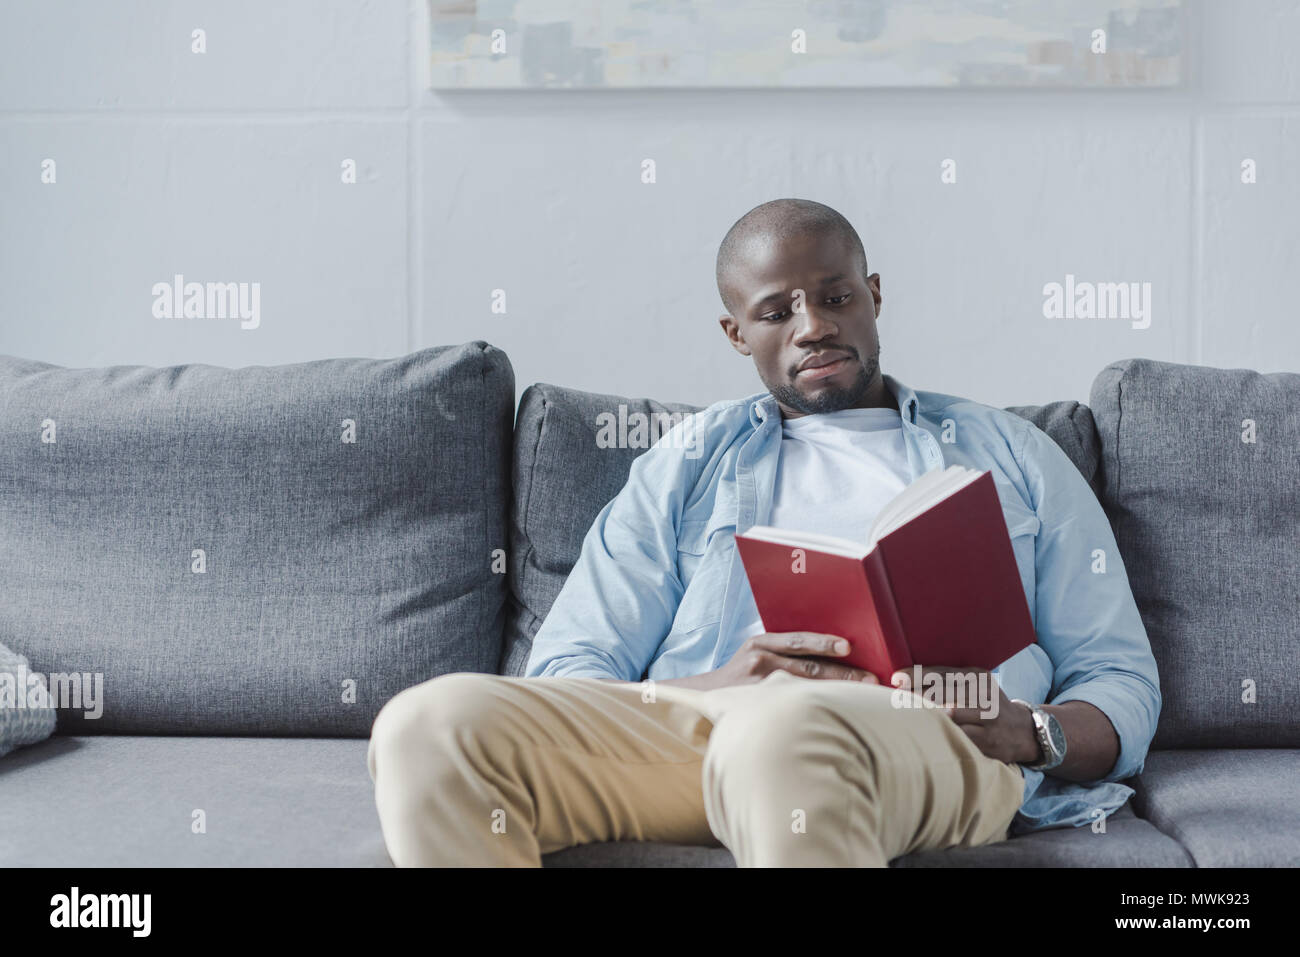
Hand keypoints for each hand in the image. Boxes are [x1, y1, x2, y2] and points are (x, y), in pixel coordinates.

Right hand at [665, 633, 879, 690]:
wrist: (701, 698)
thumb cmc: (738, 677)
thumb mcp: (754, 655)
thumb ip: (783, 653)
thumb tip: (830, 654)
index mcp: (760, 643)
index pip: (798, 641)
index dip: (824, 643)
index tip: (848, 648)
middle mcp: (758, 662)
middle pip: (808, 666)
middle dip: (842, 673)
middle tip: (870, 679)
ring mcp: (758, 688)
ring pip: (804, 689)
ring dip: (836, 693)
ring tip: (861, 697)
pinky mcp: (757, 709)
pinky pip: (793, 707)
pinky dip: (816, 709)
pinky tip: (835, 714)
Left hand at [891, 664, 1039, 763]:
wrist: (1022, 732)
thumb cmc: (986, 705)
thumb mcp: (973, 685)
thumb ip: (945, 681)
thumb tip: (904, 680)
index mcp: (978, 676)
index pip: (943, 672)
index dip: (916, 675)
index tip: (896, 679)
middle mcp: (985, 694)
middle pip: (943, 691)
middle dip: (916, 695)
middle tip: (895, 698)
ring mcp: (989, 717)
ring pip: (950, 713)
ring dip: (925, 714)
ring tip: (904, 714)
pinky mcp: (988, 741)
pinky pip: (959, 736)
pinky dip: (940, 733)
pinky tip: (924, 732)